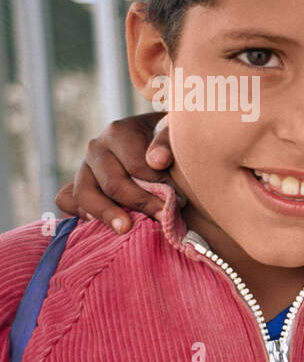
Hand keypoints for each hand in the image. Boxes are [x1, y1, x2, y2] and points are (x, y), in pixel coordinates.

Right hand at [54, 113, 176, 233]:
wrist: (157, 146)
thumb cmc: (169, 142)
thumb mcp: (174, 133)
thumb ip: (168, 141)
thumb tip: (157, 161)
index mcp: (119, 132)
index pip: (136, 165)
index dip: (159, 186)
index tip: (179, 201)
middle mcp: (96, 149)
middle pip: (112, 183)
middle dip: (140, 203)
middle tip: (164, 219)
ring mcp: (83, 168)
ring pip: (84, 194)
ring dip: (106, 214)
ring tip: (126, 229)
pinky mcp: (76, 185)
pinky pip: (66, 200)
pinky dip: (79, 213)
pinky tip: (101, 225)